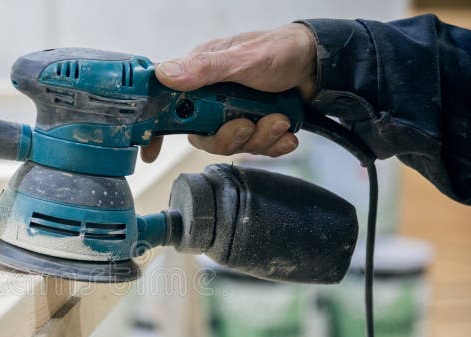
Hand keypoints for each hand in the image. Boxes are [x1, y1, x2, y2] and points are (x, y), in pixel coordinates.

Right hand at [141, 23, 316, 162]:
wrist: (320, 65)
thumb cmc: (280, 50)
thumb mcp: (242, 58)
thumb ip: (205, 69)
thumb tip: (165, 74)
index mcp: (200, 78)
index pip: (168, 105)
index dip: (156, 130)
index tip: (150, 152)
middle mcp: (213, 99)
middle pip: (203, 137)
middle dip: (229, 137)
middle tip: (247, 124)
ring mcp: (234, 115)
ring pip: (232, 146)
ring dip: (259, 138)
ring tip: (278, 120)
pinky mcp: (255, 127)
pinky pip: (256, 149)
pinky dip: (274, 143)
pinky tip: (286, 130)